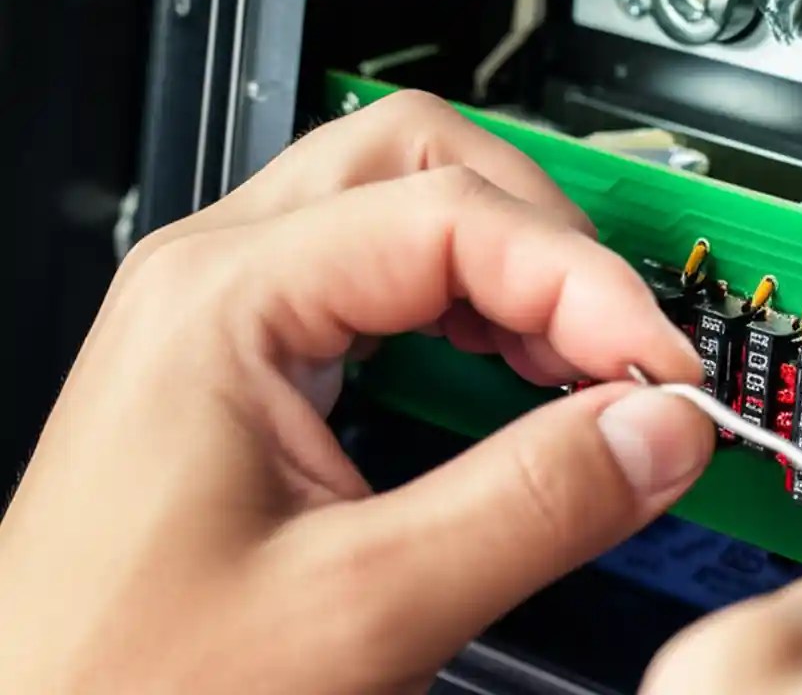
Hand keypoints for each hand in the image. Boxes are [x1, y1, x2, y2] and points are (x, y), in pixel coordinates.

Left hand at [0, 91, 711, 693]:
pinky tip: (516, 379)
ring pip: (407, 210)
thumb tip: (655, 428)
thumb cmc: (133, 684)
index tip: (662, 371)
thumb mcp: (362, 609)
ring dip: (516, 272)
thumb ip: (533, 506)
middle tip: (619, 341)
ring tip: (584, 364)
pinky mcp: (252, 365)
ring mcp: (232, 317)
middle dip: (546, 240)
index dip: (584, 283)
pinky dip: (474, 312)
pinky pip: (385, 282)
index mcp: (226, 303)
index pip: (453, 217)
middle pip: (422, 165)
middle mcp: (221, 283)